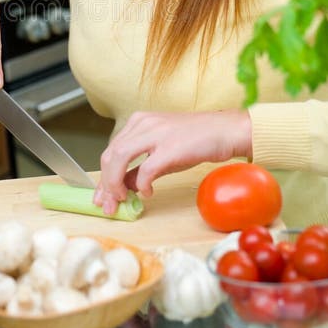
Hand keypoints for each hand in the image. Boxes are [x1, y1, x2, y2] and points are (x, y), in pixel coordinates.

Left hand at [93, 109, 251, 214]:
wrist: (225, 130)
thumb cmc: (196, 140)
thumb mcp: (162, 152)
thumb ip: (140, 167)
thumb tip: (125, 187)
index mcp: (138, 122)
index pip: (111, 150)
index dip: (103, 176)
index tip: (101, 197)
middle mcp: (143, 124)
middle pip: (110, 154)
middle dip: (105, 184)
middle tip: (108, 205)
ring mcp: (156, 133)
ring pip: (120, 158)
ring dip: (116, 183)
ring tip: (122, 199)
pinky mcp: (170, 147)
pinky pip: (146, 169)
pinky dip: (142, 184)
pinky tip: (148, 193)